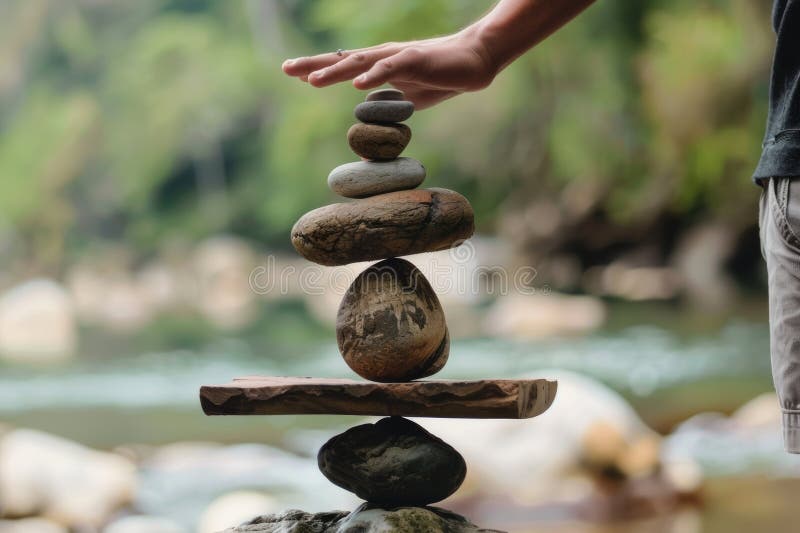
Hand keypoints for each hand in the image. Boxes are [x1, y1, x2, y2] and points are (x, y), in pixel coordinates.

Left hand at [281, 29, 497, 109]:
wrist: (475, 61)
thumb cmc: (442, 77)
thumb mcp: (407, 95)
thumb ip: (386, 102)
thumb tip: (367, 111)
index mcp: (379, 66)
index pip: (343, 66)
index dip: (318, 68)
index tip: (291, 72)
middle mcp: (383, 58)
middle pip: (342, 60)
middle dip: (313, 65)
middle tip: (285, 68)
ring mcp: (397, 57)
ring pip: (361, 63)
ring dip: (335, 72)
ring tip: (311, 81)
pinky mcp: (415, 60)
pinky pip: (391, 68)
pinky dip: (373, 76)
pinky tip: (357, 84)